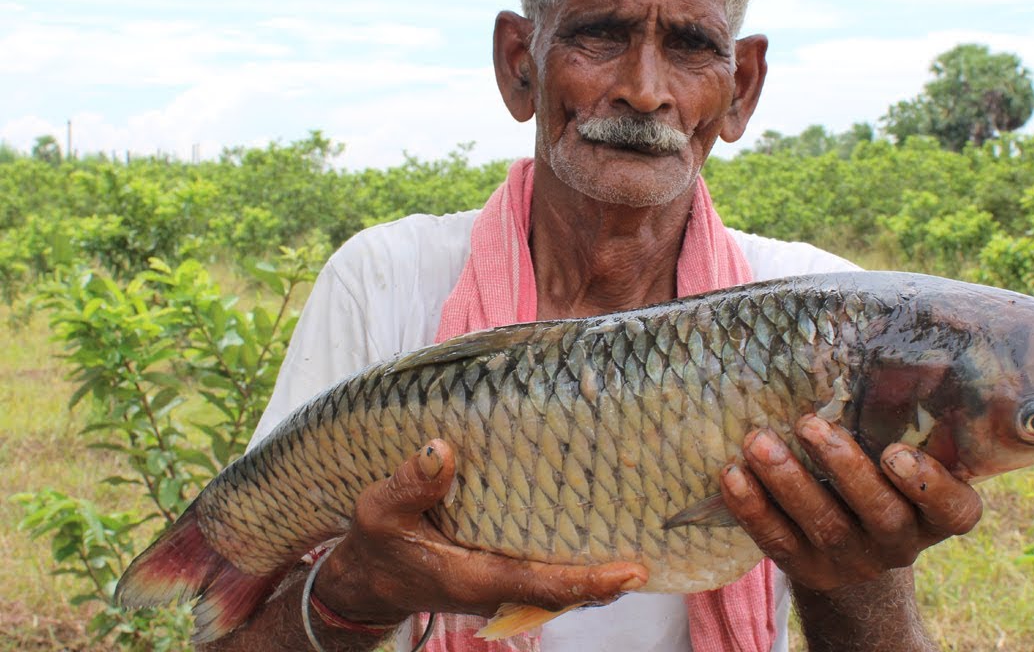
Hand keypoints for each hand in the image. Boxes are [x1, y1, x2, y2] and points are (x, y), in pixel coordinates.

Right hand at [314, 439, 647, 625]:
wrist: (368, 582)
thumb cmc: (377, 547)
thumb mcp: (379, 513)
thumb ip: (410, 485)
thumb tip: (443, 450)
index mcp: (475, 580)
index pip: (544, 587)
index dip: (590, 582)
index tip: (632, 571)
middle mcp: (499, 589)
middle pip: (569, 591)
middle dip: (612, 575)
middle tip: (658, 541)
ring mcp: (504, 586)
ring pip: (563, 584)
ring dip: (600, 566)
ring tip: (645, 531)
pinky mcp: (503, 574)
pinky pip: (549, 572)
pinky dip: (578, 559)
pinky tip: (602, 529)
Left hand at [721, 415, 981, 591]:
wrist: (852, 542)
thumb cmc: (882, 473)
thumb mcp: (903, 451)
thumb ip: (900, 418)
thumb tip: (887, 343)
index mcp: (937, 513)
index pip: (952, 509)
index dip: (928, 485)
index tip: (895, 452)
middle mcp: (901, 542)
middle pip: (880, 514)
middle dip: (843, 468)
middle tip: (808, 423)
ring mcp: (853, 560)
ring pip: (825, 527)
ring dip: (789, 481)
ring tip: (759, 441)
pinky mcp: (808, 569)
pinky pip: (779, 542)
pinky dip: (754, 508)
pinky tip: (733, 474)